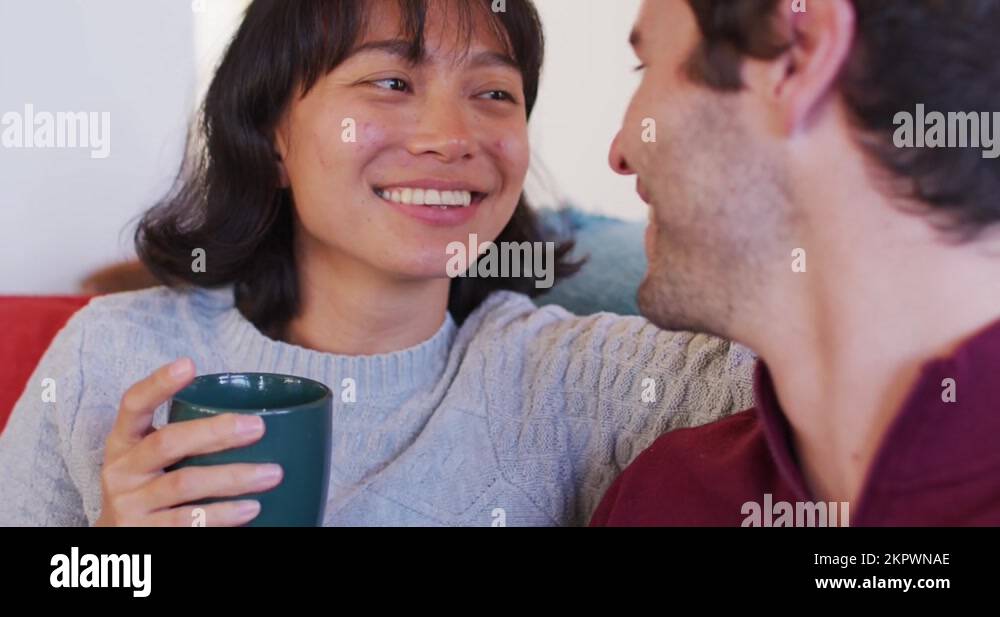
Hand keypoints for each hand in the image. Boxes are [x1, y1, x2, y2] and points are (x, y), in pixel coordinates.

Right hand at [94, 358, 282, 525]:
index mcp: (123, 442)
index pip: (133, 404)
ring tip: (272, 474)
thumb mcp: (152, 463)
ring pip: (185, 483)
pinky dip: (223, 515)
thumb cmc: (150, 492)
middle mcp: (121, 470)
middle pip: (168, 442)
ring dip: (233, 477)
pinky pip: (188, 522)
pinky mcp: (143, 534)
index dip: (158, 383)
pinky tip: (251, 509)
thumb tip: (252, 419)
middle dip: (216, 432)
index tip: (188, 364)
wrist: (118, 550)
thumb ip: (185, 441)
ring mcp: (129, 505)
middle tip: (257, 427)